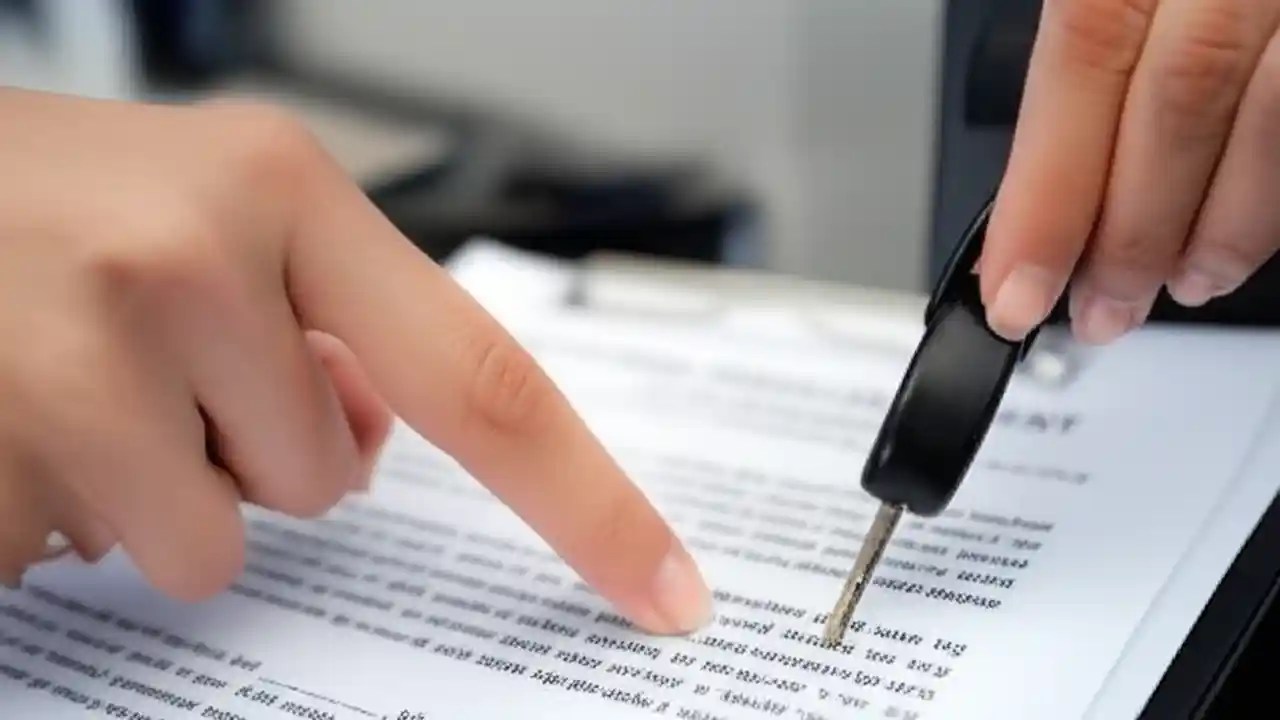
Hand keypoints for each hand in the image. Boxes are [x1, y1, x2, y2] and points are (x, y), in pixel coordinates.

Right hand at [0, 88, 709, 634]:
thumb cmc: (43, 202)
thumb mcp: (211, 214)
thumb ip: (320, 322)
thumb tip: (368, 436)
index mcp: (282, 189)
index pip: (485, 382)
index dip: (590, 503)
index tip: (665, 590)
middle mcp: (191, 251)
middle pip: (326, 483)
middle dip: (247, 455)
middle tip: (141, 360)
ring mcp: (76, 345)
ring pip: (210, 545)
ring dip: (146, 494)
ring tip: (60, 382)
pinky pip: (80, 562)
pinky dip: (54, 516)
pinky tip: (10, 412)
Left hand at [980, 0, 1279, 342]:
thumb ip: (1096, 18)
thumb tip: (1041, 153)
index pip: (1084, 57)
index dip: (1046, 189)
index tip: (1013, 283)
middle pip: (1179, 102)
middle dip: (1126, 233)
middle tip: (1095, 308)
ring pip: (1274, 121)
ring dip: (1220, 226)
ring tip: (1177, 281)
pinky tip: (1250, 226)